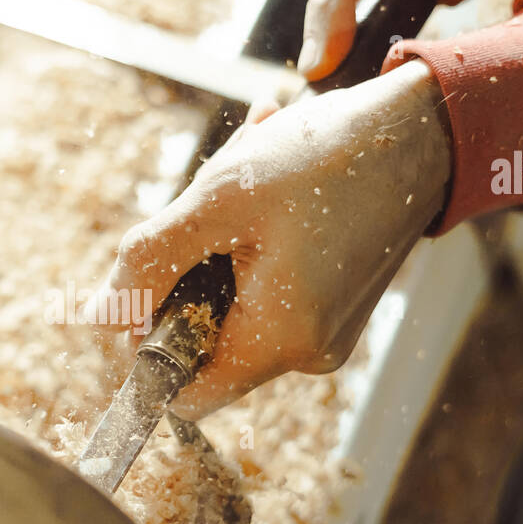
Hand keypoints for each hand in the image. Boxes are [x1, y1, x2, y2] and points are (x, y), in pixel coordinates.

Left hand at [88, 59, 451, 418]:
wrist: (424, 130)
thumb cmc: (326, 156)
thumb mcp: (217, 199)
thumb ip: (149, 262)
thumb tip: (98, 317)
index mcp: (280, 340)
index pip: (184, 393)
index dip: (146, 345)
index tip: (145, 279)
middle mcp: (307, 353)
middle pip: (204, 344)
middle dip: (187, 274)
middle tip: (206, 202)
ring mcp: (325, 334)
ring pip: (232, 311)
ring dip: (220, 248)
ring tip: (246, 182)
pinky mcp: (334, 310)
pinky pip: (267, 295)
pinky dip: (252, 248)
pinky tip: (271, 191)